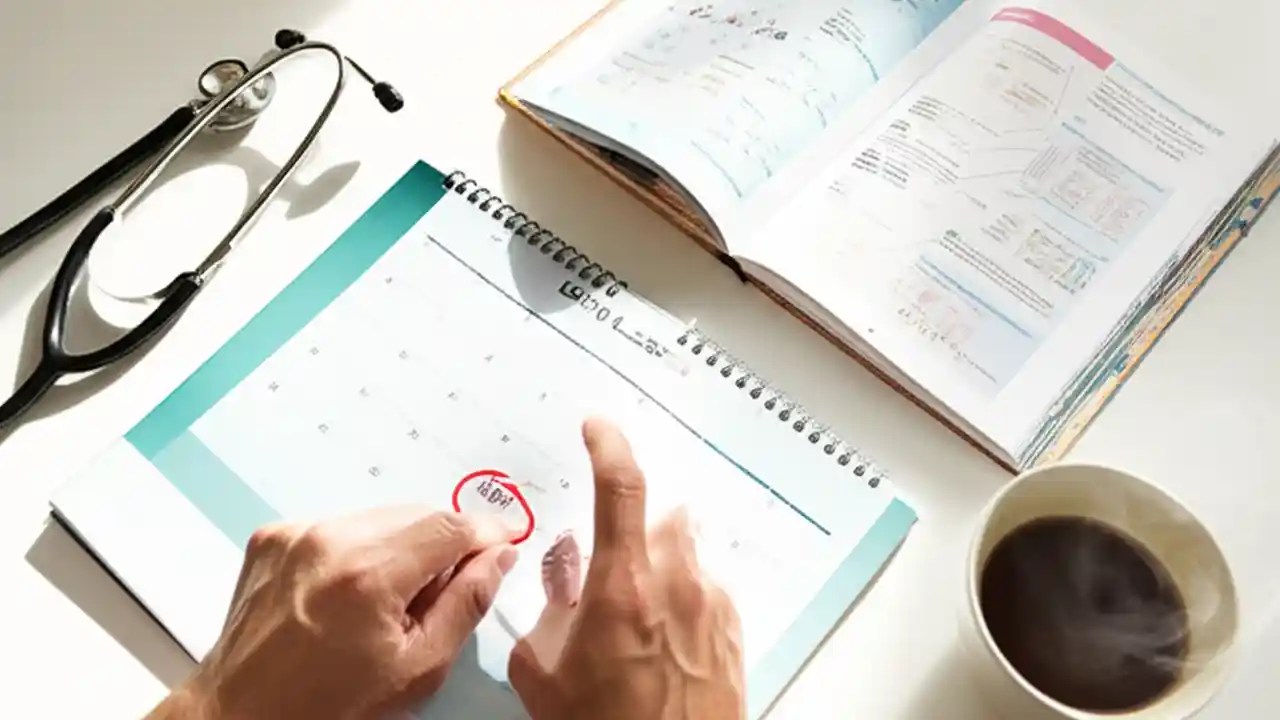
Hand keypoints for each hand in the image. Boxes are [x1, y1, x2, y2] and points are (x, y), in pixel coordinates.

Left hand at [148, 506, 518, 719]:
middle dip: (445, 542)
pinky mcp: (275, 536)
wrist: (240, 714)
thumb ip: (467, 604)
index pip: (451, 525)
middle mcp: (331, 540)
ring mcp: (297, 533)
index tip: (504, 541)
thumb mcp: (417, 668)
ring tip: (391, 598)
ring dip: (402, 544)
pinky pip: (341, 525)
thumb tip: (498, 556)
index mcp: (370, 575)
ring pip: (380, 516)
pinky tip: (351, 592)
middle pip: (418, 514)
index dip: (486, 530)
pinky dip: (359, 548)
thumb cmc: (328, 707)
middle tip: (446, 588)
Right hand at [508, 417, 745, 719]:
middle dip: (635, 531)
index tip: (597, 427)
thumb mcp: (542, 674)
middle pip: (661, 517)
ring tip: (635, 623)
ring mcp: (712, 605)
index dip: (608, 444)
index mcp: (625, 586)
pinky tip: (661, 646)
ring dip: (660, 568)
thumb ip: (546, 608)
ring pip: (685, 554)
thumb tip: (559, 578)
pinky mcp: (734, 630)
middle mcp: (678, 583)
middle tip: (609, 572)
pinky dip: (682, 600)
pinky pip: (704, 590)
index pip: (620, 486)